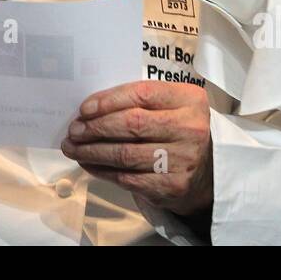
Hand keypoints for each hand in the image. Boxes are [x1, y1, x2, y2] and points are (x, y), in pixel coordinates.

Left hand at [62, 81, 212, 215]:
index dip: (109, 100)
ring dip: (92, 151)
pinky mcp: (172, 186)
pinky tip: (89, 164)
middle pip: (131, 124)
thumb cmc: (178, 129)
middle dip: (96, 127)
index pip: (142, 93)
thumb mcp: (171, 105)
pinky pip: (127, 178)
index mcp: (189, 99)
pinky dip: (102, 170)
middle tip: (74, 129)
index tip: (85, 108)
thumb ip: (139, 101)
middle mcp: (190, 128)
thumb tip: (91, 109)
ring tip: (73, 147)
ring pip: (125, 154)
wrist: (207, 171)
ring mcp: (182, 159)